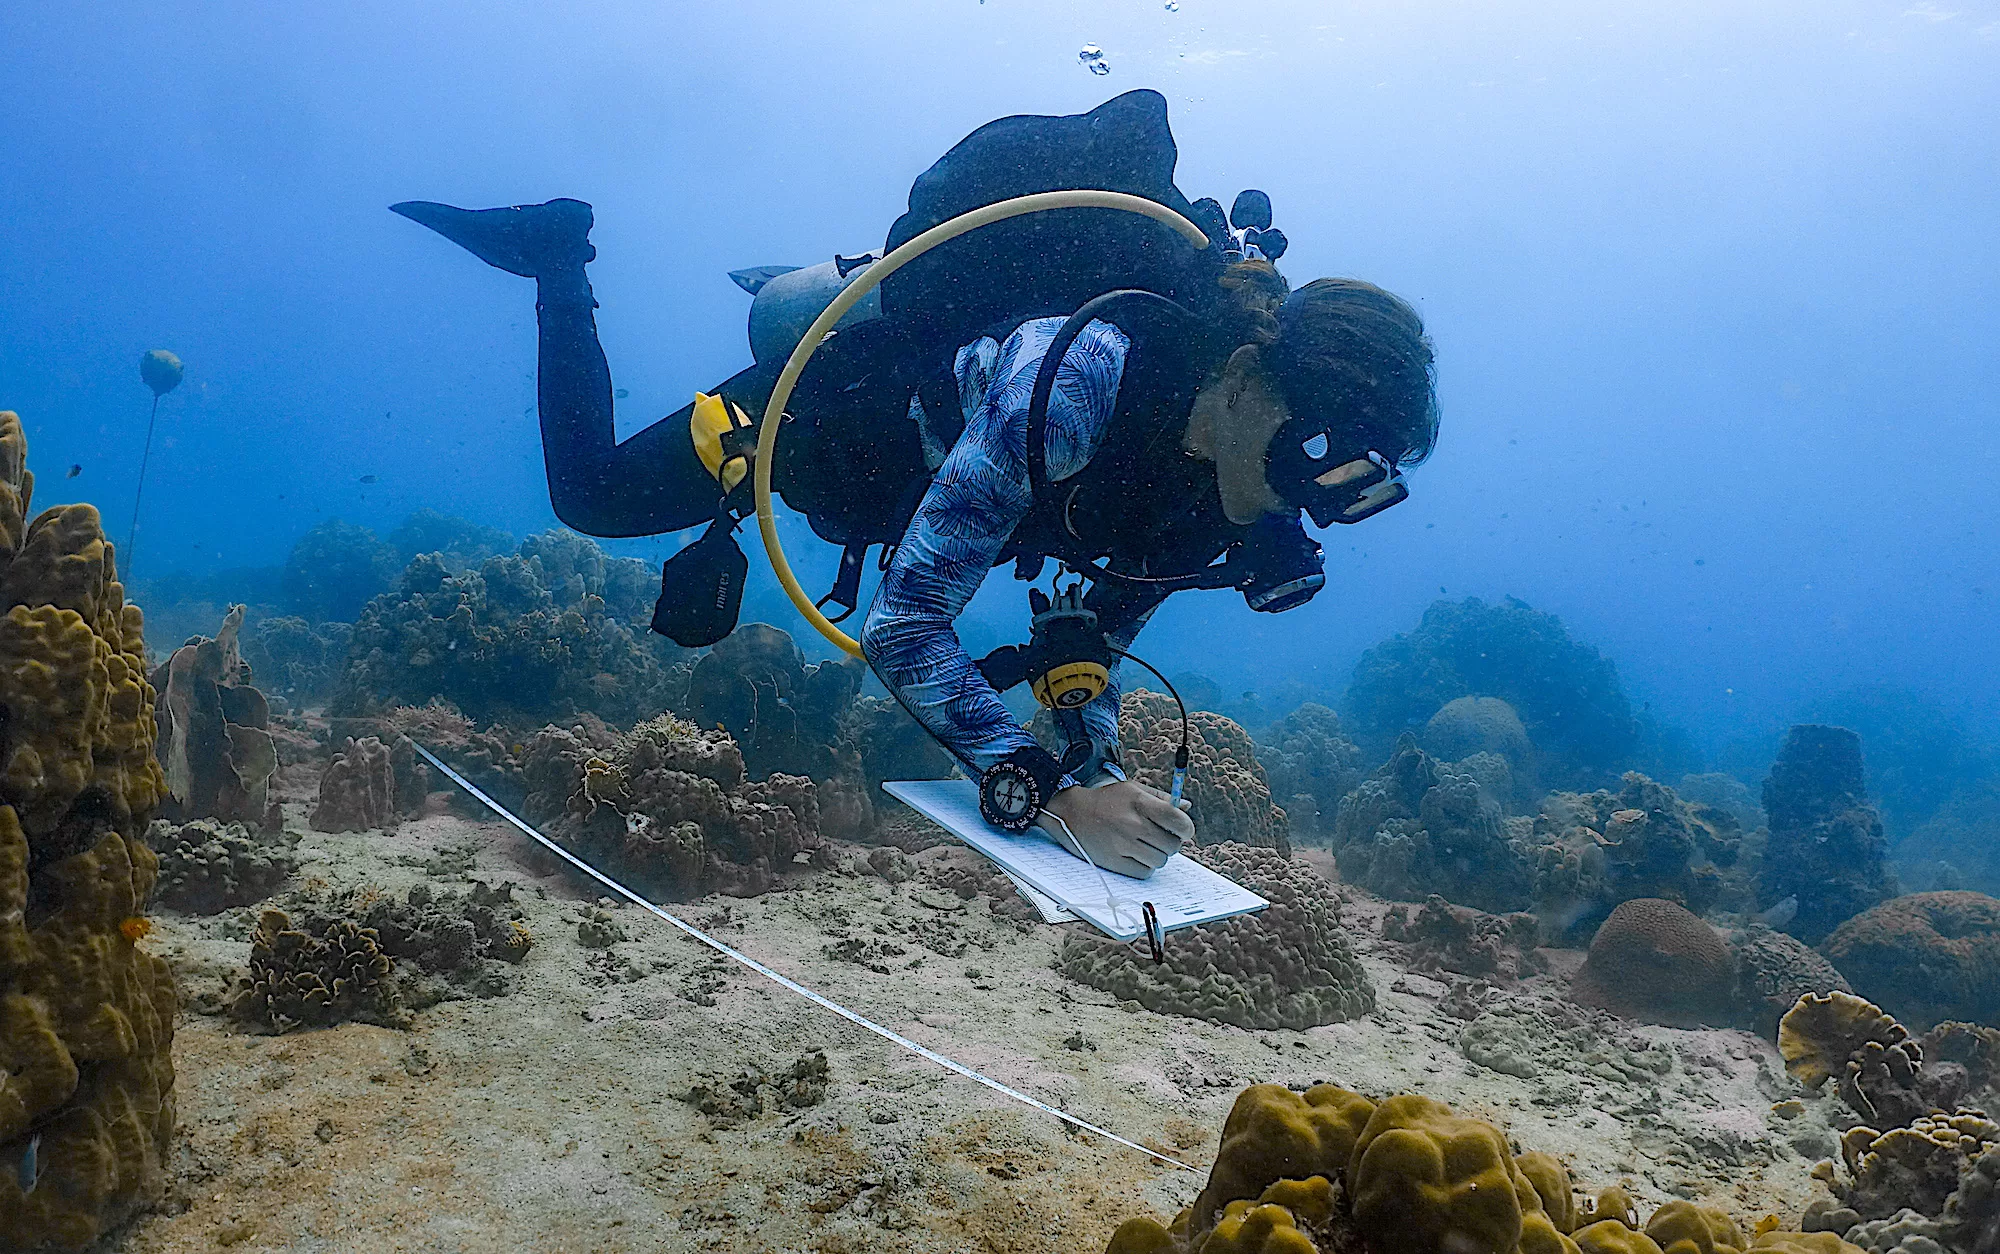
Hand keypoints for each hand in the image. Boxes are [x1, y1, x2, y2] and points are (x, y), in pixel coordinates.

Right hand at [1040, 780, 1192, 878]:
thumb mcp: (1134, 790)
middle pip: (1172, 845)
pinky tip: (1136, 855)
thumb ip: (1162, 798)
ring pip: (1161, 861)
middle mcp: (1132, 824)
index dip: (1185, 828)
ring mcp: (1123, 845)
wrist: (1071, 813)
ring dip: (1157, 855)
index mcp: (1140, 803)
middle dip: (1171, 842)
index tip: (1181, 830)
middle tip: (1160, 837)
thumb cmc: (1107, 800)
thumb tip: (1186, 807)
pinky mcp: (1115, 862)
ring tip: (1145, 845)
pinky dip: (1145, 866)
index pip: (1178, 821)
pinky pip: (1145, 872)